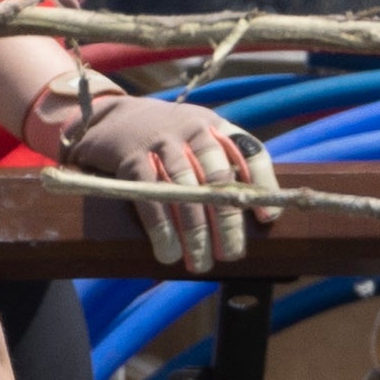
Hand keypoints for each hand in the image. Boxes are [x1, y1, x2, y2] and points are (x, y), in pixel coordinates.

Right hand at [70, 88, 279, 272]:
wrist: (112, 117)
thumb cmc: (165, 138)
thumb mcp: (198, 136)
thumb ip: (223, 163)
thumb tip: (254, 215)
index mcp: (216, 125)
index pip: (250, 151)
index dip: (263, 185)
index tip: (267, 218)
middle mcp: (193, 130)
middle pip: (218, 178)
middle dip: (227, 221)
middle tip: (231, 255)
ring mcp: (162, 143)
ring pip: (186, 192)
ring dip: (196, 232)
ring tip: (200, 262)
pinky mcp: (132, 160)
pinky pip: (151, 199)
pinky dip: (162, 229)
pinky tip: (169, 252)